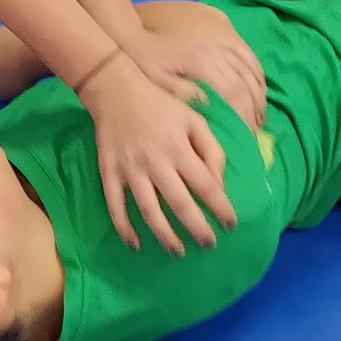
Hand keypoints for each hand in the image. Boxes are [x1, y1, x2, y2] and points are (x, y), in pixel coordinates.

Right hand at [77, 57, 235, 254]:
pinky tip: (135, 244)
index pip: (207, 186)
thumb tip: (219, 184)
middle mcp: (157, 163)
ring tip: (177, 251)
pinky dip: (124, 227)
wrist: (115, 90)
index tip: (231, 225)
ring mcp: (130, 170)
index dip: (221, 208)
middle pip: (180, 205)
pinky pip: (115, 205)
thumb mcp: (194, 119)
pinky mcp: (109, 173)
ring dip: (165, 236)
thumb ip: (212, 150)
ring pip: (149, 212)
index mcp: (180, 149)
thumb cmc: (160, 105)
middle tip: (208, 245)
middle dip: (197, 229)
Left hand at [130, 25, 267, 130]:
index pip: (233, 93)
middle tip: (254, 134)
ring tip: (259, 119)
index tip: (246, 137)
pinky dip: (259, 77)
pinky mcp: (222, 42)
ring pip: (251, 72)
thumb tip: (210, 107)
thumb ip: (184, 93)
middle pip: (245, 85)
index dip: (243, 116)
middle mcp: (217, 52)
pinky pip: (249, 59)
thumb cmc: (145, 64)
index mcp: (202, 63)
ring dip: (259, 97)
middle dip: (253, 111)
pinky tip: (259, 93)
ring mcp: (221, 45)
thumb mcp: (158, 82)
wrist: (136, 37)